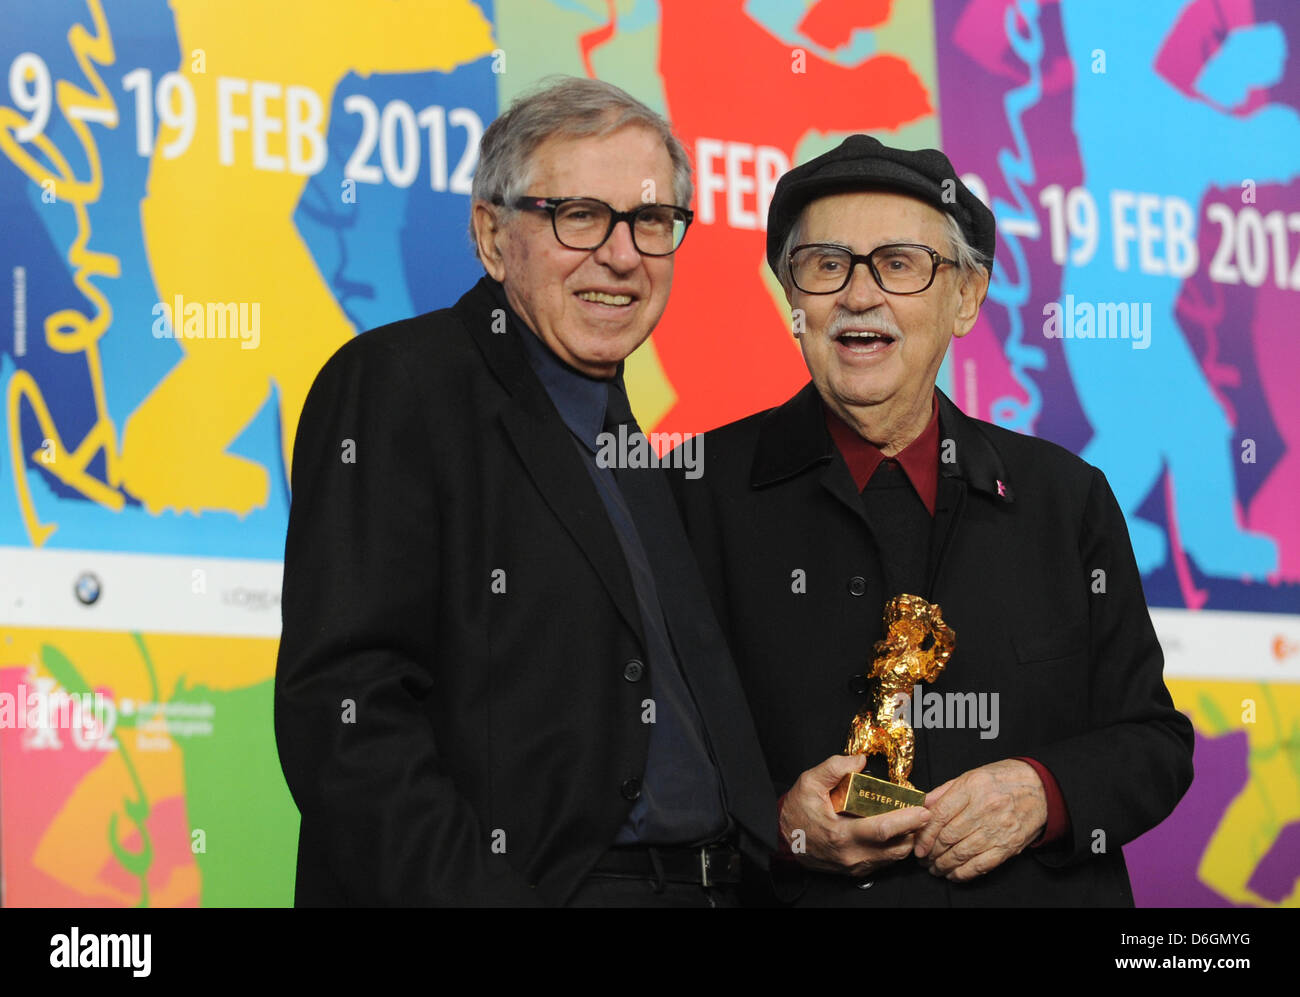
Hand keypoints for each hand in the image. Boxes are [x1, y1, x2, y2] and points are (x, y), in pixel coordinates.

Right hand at [779, 754, 931, 876]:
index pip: (882, 831)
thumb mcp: (809, 782)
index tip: (923, 810)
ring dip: (906, 839)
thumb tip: (860, 760)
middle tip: (921, 812)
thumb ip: (835, 767)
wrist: (782, 838)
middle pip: (897, 848)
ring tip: (908, 821)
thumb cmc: (796, 811)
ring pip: (894, 858)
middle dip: (914, 831)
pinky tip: (893, 832)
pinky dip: (894, 847)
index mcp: (840, 834)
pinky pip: (884, 862)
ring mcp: (855, 866)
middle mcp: (851, 854)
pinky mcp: (856, 871)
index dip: (906, 821)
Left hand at [912, 759, 1046, 881]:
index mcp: (972, 787)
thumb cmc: (1003, 779)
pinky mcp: (1009, 845)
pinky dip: (964, 873)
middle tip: (923, 858)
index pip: (940, 815)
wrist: (1040, 788)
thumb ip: (944, 792)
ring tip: (935, 868)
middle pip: (949, 836)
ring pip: (962, 853)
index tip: (918, 845)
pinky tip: (954, 874)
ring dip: (944, 864)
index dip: (925, 834)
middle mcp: (985, 808)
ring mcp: (999, 828)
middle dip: (931, 852)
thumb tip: (922, 807)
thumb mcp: (971, 776)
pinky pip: (982, 864)